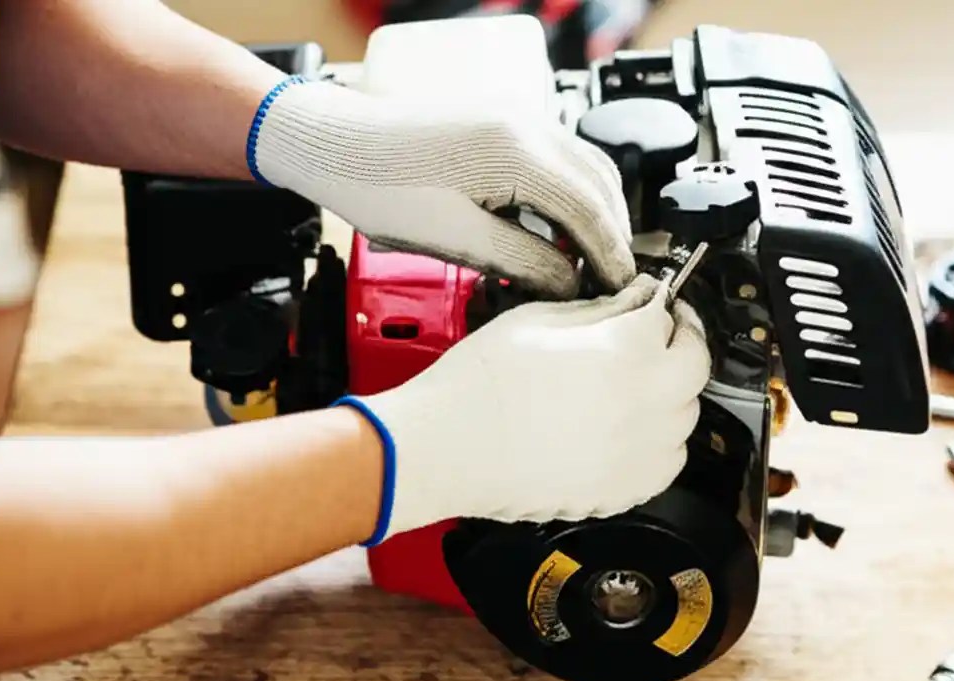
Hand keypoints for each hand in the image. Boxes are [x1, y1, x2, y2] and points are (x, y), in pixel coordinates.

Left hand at [250, 79, 634, 297]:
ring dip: (595, 213)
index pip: (589, 209)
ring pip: (585, 168)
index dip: (611, 254)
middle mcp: (526, 126)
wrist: (332, 145)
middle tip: (612, 281)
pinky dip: (573, 194)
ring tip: (589, 261)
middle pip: (598, 184)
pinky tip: (560, 228)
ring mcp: (516, 119)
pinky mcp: (502, 125)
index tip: (621, 289)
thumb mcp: (456, 239)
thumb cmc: (379, 187)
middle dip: (612, 234)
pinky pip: (559, 159)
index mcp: (517, 152)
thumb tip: (571, 283)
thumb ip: (524, 261)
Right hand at [353, 275, 710, 539]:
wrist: (445, 447)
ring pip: (686, 417)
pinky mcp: (625, 490)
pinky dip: (659, 443)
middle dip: (681, 343)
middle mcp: (647, 401)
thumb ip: (599, 310)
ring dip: (671, 394)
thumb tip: (631, 305)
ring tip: (641, 384)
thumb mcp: (538, 318)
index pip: (670, 314)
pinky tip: (632, 431)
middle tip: (662, 334)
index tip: (655, 299)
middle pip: (694, 365)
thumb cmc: (480, 382)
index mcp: (629, 349)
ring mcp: (640, 452)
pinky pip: (666, 463)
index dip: (663, 301)